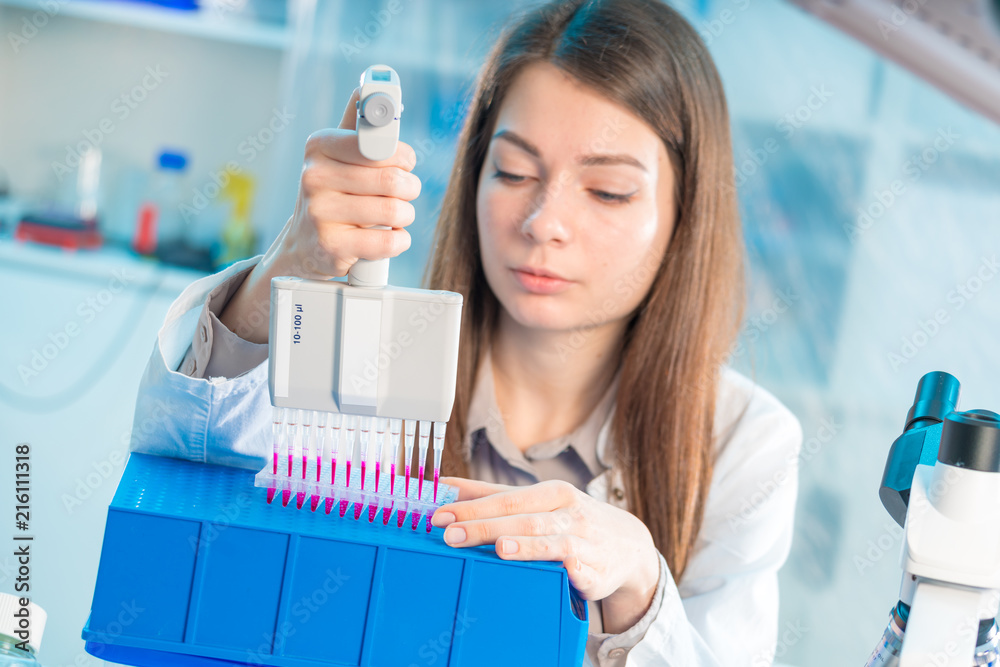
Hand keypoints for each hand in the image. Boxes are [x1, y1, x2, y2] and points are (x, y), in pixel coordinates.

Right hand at [219, 87, 420, 342]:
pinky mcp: (330, 248)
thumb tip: (370, 86)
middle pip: (392, 180)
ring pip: (394, 211)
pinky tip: (390, 237)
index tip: (407, 163)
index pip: (379, 144)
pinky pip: (387, 243)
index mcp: (319, 146)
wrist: (305, 243)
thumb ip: (359, 124)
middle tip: (406, 192)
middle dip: (410, 188)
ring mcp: (319, 214)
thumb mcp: (338, 154)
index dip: (404, 156)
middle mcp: (313, 177)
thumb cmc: (333, 191)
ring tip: (396, 216)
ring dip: (406, 216)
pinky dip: (399, 241)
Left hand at [431, 477, 660, 632]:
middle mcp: (568, 512)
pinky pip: (578, 568)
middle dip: (484, 526)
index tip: (438, 515)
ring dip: (526, 544)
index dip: (471, 507)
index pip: (505, 498)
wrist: (626, 545)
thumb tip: (443, 486)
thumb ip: (490, 495)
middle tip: (450, 534)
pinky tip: (552, 570)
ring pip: (551, 541)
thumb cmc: (570, 519)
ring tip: (500, 548)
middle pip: (522, 518)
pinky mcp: (594, 569)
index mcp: (551, 493)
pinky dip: (564, 568)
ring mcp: (583, 540)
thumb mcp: (535, 502)